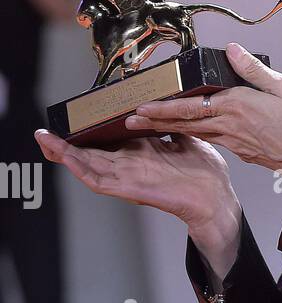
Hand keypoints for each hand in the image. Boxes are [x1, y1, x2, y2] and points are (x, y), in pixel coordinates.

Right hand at [33, 126, 238, 237]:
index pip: (106, 143)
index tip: (69, 125)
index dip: (86, 136)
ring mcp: (129, 177)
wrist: (216, 197)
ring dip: (65, 154)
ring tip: (45, 141)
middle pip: (90, 155)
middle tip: (43, 134)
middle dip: (64, 145)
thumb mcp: (185, 139)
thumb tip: (161, 105)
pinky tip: (67, 158)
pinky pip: (100, 180)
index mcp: (140, 152)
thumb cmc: (205, 173)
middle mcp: (130, 165)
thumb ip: (168, 125)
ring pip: (89, 166)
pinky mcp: (131, 188)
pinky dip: (82, 169)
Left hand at [125, 43, 281, 193]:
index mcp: (235, 106)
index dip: (163, 106)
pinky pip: (209, 138)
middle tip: (131, 120)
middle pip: (184, 122)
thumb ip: (253, 69)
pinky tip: (186, 129)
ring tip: (148, 124)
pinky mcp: (239, 149)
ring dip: (169, 128)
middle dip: (154, 121)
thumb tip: (231, 50)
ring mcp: (232, 140)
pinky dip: (191, 133)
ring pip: (193, 131)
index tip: (142, 105)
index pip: (190, 106)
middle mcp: (228, 125)